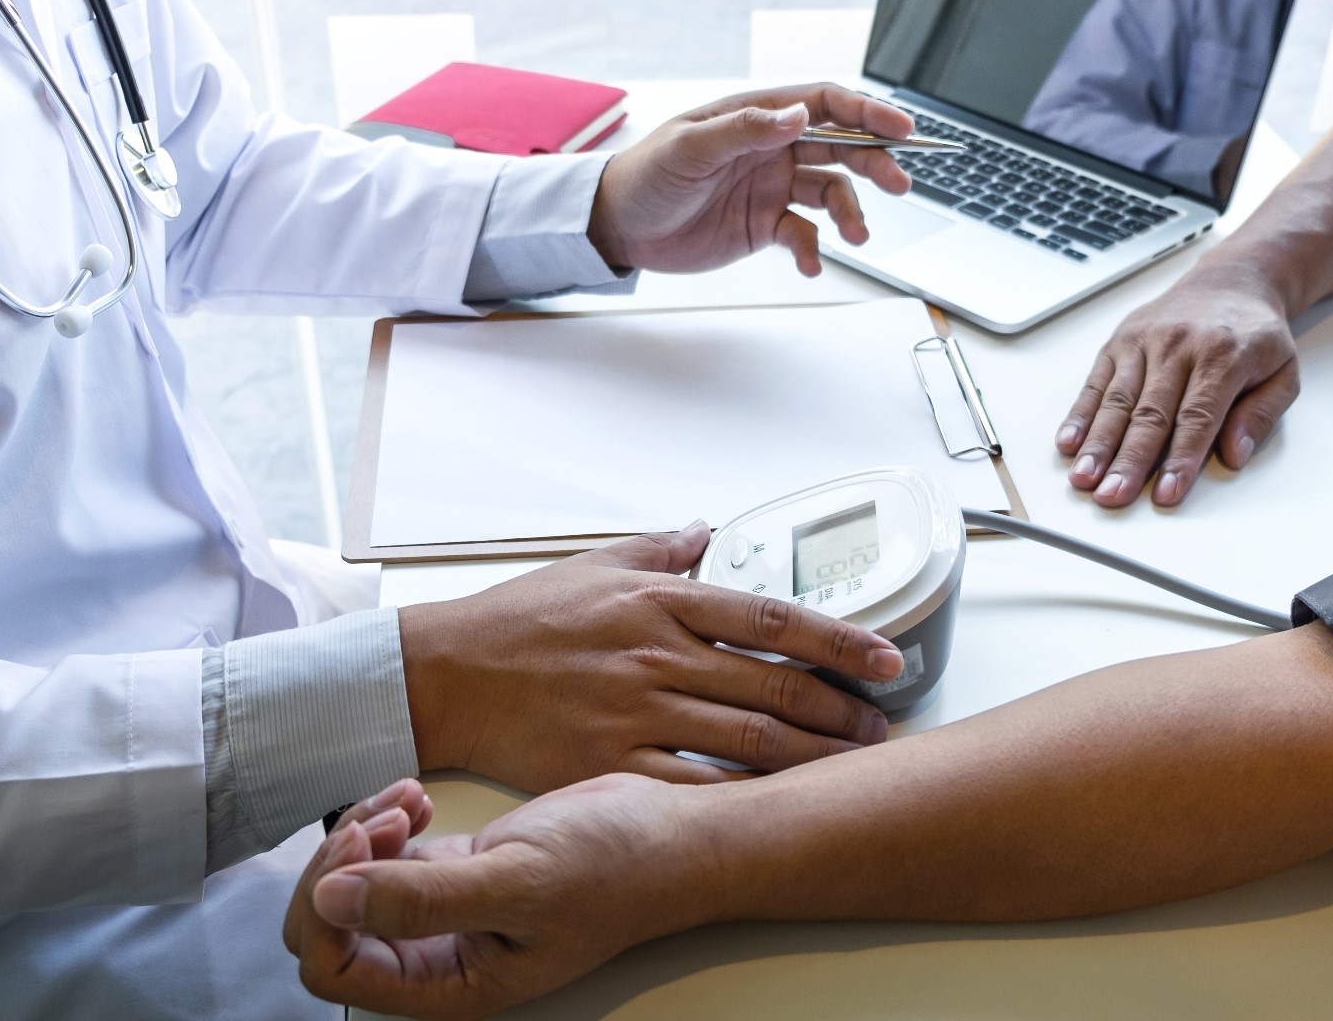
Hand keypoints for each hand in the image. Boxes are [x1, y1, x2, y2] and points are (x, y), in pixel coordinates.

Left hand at [286, 775, 707, 1020]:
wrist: (669, 836)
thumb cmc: (615, 870)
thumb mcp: (517, 884)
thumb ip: (421, 899)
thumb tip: (331, 900)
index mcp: (448, 982)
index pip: (336, 970)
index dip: (330, 910)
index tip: (364, 845)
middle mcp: (435, 954)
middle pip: (329, 927)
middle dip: (340, 866)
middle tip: (384, 818)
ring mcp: (441, 910)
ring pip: (350, 885)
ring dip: (363, 834)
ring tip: (409, 800)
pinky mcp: (453, 868)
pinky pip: (385, 853)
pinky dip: (386, 817)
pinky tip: (418, 796)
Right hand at [398, 521, 902, 792]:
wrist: (445, 674)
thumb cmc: (517, 621)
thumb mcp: (593, 564)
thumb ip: (659, 548)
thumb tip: (705, 529)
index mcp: (662, 602)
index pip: (774, 617)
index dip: (841, 641)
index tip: (887, 658)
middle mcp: (658, 656)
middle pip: (775, 685)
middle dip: (841, 710)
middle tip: (881, 725)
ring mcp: (636, 713)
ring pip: (749, 740)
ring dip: (811, 755)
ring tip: (853, 766)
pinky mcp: (610, 765)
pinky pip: (694, 783)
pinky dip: (744, 794)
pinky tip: (779, 802)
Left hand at [587, 83, 913, 276]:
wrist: (620, 227)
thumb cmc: (646, 175)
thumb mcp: (690, 147)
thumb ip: (744, 129)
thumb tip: (796, 117)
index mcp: (758, 116)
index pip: (824, 105)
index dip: (867, 113)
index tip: (900, 129)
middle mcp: (772, 148)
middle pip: (840, 147)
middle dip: (874, 162)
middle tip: (899, 183)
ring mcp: (771, 187)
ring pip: (830, 193)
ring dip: (849, 213)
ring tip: (855, 237)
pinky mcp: (765, 225)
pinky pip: (804, 235)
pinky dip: (812, 251)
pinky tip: (809, 264)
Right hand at [1058, 260, 1299, 506]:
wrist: (1229, 282)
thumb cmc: (1254, 335)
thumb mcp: (1284, 373)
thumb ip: (1261, 414)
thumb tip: (1235, 454)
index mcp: (1224, 355)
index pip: (1197, 417)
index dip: (1180, 459)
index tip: (1167, 494)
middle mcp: (1178, 345)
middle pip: (1149, 413)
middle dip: (1128, 460)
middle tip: (1113, 495)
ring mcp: (1144, 341)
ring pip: (1117, 400)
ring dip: (1097, 444)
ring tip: (1084, 478)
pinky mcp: (1120, 341)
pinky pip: (1096, 382)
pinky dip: (1080, 414)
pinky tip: (1069, 442)